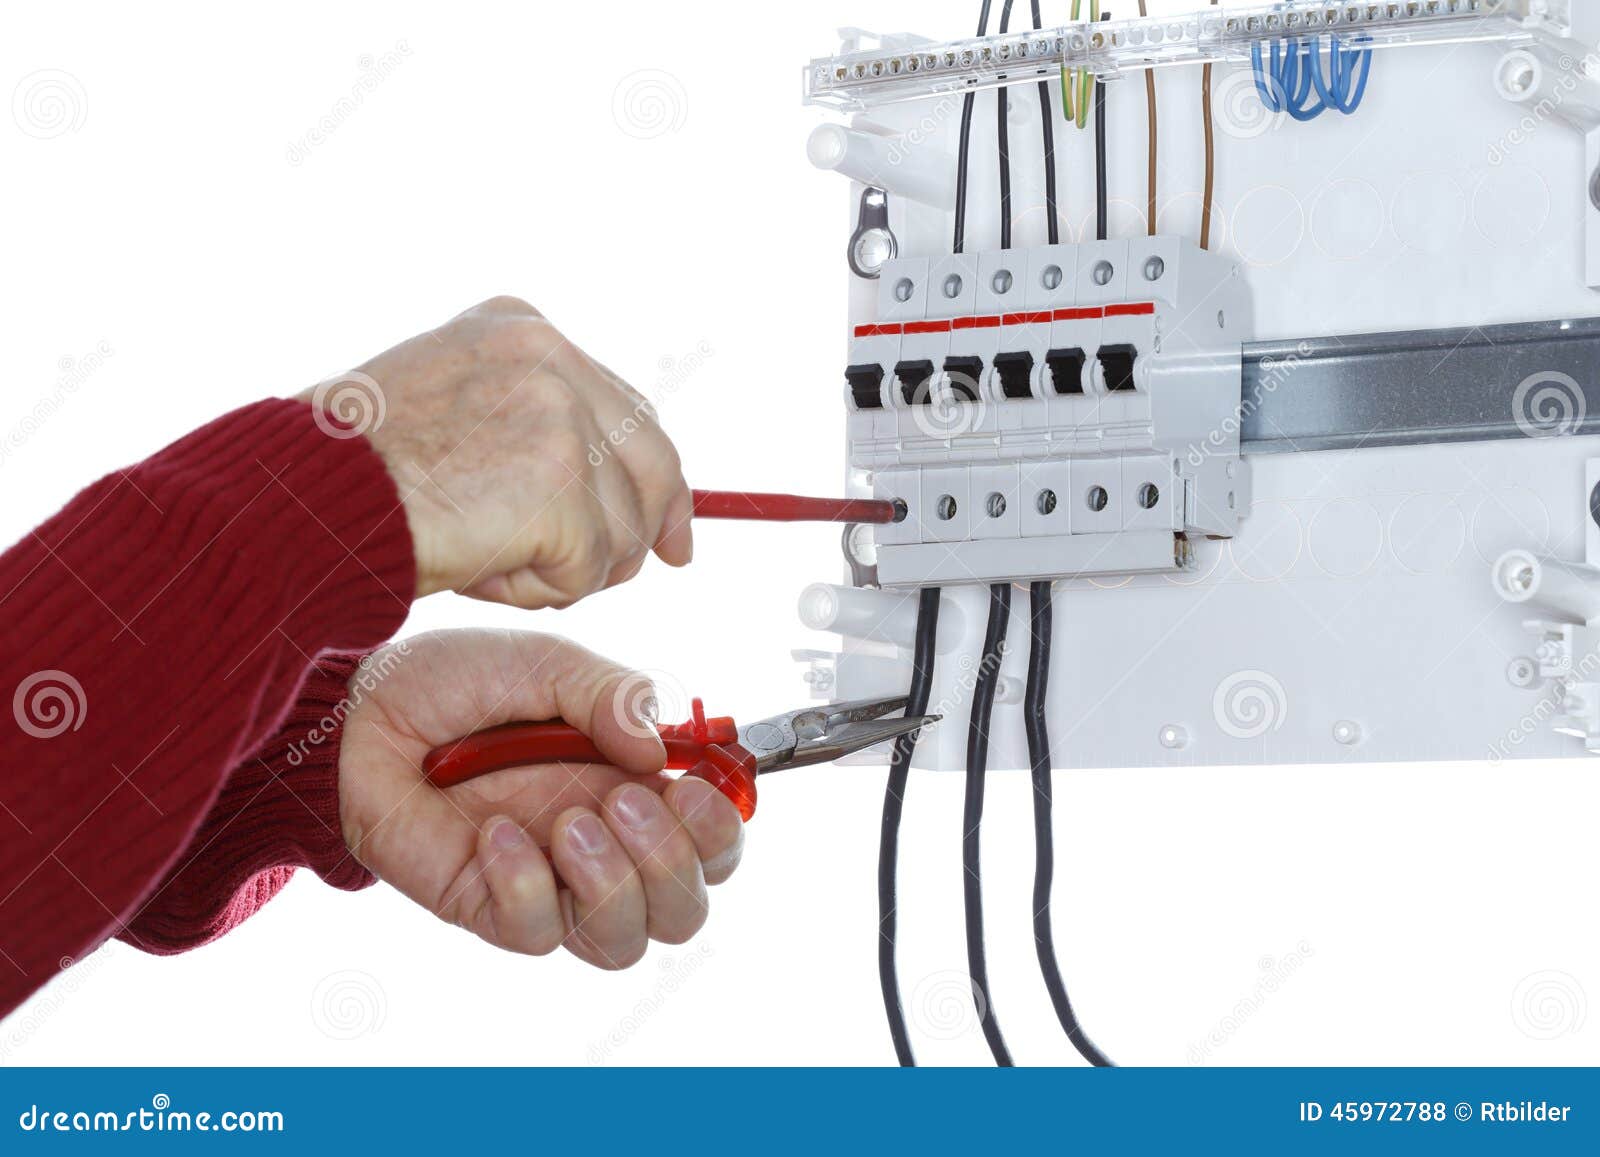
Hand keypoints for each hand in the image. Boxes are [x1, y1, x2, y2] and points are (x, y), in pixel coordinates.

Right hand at [302, 296, 692, 608]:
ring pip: (623, 529)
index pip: (629, 409)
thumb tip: (624, 493)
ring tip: (484, 555)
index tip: (672, 536)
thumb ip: (531, 427)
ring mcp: (560, 415)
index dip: (655, 482)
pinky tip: (479, 569)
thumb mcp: (453, 413)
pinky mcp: (561, 483)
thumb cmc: (356, 478)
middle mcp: (550, 356)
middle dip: (642, 532)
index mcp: (522, 329)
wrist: (303, 501)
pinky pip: (590, 571)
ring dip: (564, 569)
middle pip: (653, 463)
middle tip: (607, 575)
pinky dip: (539, 592)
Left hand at [336, 629, 743, 967]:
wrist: (359, 710)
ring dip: (612, 886)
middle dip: (670, 865)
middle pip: (681, 910)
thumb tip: (659, 751)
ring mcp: (548, 882)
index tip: (690, 786)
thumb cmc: (455, 681)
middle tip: (619, 802)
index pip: (711, 842)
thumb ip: (613, 695)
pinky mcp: (489, 906)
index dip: (719, 830)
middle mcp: (601, 844)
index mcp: (630, 784)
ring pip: (623, 942)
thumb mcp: (547, 665)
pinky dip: (527, 884)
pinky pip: (536, 933)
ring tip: (566, 822)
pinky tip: (493, 832)